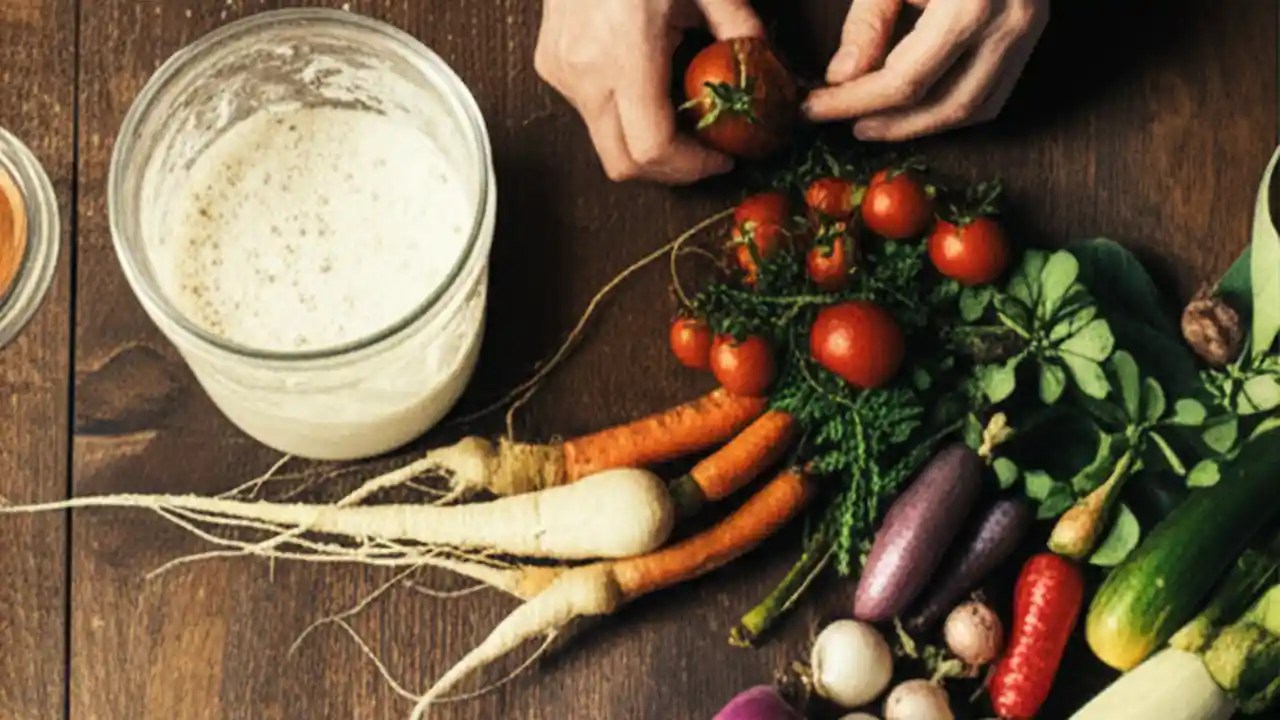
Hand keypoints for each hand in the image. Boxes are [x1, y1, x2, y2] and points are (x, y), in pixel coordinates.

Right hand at [535, 0, 763, 183]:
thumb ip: (739, 27)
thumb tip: (765, 63)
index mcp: (626, 54)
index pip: (651, 148)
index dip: (689, 168)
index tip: (720, 159)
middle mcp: (585, 74)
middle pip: (622, 164)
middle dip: (669, 171)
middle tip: (704, 154)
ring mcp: (562, 74)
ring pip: (606, 142)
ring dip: (646, 143)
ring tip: (680, 114)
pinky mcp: (551, 68)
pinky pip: (591, 114)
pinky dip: (624, 116)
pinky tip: (646, 87)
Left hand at [803, 0, 1048, 140]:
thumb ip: (868, 22)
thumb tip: (842, 79)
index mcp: (970, 4)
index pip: (906, 80)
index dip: (855, 102)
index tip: (817, 108)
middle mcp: (1008, 24)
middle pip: (944, 105)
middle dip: (890, 124)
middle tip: (844, 123)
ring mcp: (1027, 31)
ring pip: (973, 110)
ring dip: (920, 126)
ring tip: (874, 122)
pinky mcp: (1031, 33)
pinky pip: (994, 95)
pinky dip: (952, 111)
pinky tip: (915, 109)